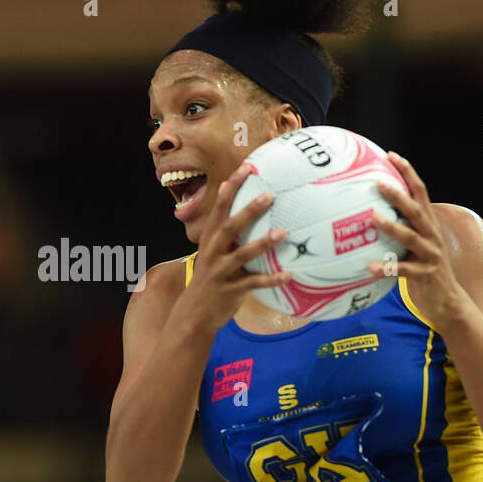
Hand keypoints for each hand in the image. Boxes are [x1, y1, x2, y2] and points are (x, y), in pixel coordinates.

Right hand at [174, 162, 291, 336]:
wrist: (194, 313)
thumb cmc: (211, 277)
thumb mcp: (212, 252)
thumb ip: (225, 231)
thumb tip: (242, 205)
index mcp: (209, 239)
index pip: (219, 208)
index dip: (231, 188)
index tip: (246, 168)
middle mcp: (212, 252)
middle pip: (229, 227)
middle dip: (248, 211)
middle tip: (268, 195)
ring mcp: (221, 272)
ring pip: (241, 255)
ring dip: (262, 244)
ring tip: (282, 233)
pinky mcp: (230, 290)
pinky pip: (253, 284)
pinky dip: (270, 279)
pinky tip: (288, 275)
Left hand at [367, 151, 469, 332]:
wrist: (449, 302)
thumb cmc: (425, 270)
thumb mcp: (417, 246)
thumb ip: (402, 229)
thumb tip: (371, 213)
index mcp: (429, 225)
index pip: (421, 192)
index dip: (408, 173)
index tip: (391, 156)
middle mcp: (432, 236)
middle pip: (416, 210)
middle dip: (398, 195)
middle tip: (377, 183)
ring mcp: (430, 255)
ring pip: (411, 237)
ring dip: (391, 227)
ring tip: (371, 219)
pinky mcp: (425, 275)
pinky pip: (403, 271)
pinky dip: (386, 268)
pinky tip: (368, 267)